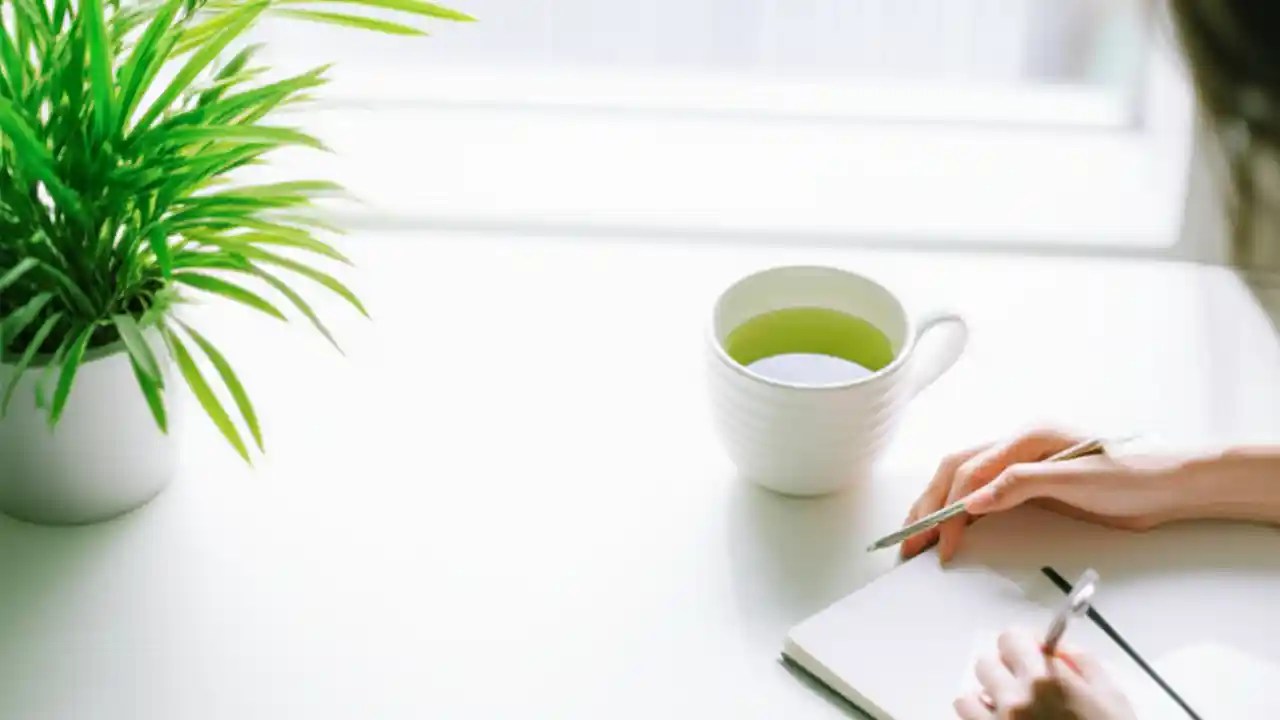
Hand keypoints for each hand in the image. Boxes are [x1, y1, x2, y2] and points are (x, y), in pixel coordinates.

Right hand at [902, 429, 1192, 561]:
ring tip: (918, 535)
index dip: (949, 508)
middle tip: (909, 541)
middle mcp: (1019, 444)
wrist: (1173, 484)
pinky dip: (961, 508)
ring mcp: (1023, 461)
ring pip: (963, 478)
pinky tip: (952, 526)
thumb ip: (1020, 485)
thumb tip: (972, 500)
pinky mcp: (1032, 481)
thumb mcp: (1077, 480)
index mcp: (1026, 436)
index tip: (941, 542)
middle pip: (955, 470)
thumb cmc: (1135, 476)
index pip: (969, 471)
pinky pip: (983, 490)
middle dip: (928, 505)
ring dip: (938, 505)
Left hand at [953, 628, 1135, 719]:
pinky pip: (965, 717)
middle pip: (987, 663)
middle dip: (1005, 671)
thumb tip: (1054, 647)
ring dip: (988, 697)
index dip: (1022, 645)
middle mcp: (1015, 699)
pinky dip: (979, 716)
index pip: (1010, 638)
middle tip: (1024, 686)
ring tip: (1012, 709)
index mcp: (1045, 681)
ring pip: (970, 693)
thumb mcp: (1111, 695)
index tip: (1031, 655)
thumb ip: (1081, 661)